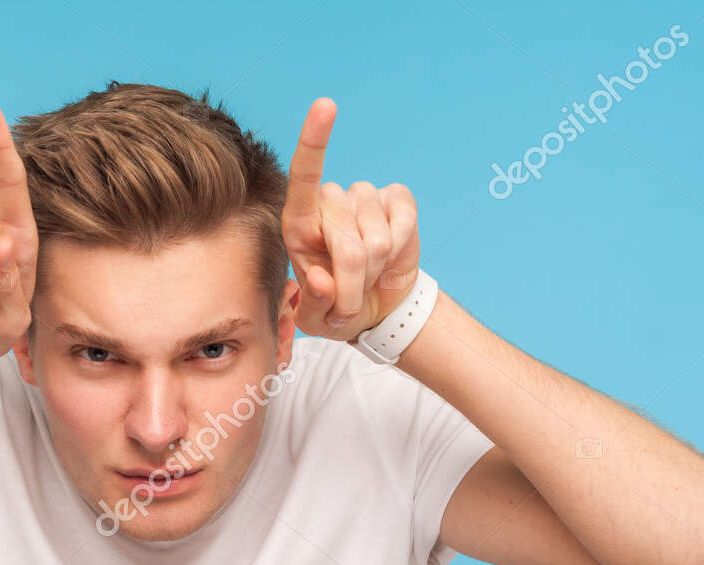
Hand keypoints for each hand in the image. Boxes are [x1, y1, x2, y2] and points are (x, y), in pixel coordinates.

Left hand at [282, 98, 420, 340]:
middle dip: (351, 279)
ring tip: (369, 277)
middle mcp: (331, 204)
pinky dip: (400, 250)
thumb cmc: (336, 309)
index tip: (326, 106)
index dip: (315, 142)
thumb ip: (313, 304)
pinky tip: (390, 257)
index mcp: (300, 225)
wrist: (376, 308)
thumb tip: (320, 280)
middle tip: (349, 296)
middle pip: (345, 238)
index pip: (305, 177)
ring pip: (375, 239)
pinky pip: (403, 224)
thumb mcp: (317, 320)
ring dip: (374, 271)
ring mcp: (366, 198)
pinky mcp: (398, 200)